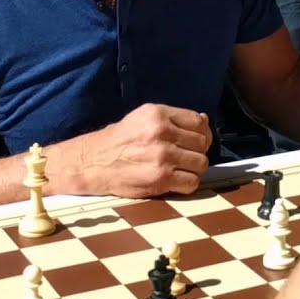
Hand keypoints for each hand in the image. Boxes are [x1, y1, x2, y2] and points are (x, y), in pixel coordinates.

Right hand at [68, 104, 212, 197]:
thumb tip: (205, 120)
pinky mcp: (160, 178)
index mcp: (158, 114)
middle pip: (203, 143)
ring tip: (180, 169)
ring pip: (201, 163)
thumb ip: (174, 119)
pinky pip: (192, 182)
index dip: (202, 133)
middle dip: (197, 151)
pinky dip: (187, 184)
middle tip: (185, 157)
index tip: (196, 141)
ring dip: (194, 169)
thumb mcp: (144, 118)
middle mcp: (161, 132)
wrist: (94, 162)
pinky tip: (175, 180)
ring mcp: (162, 156)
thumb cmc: (120, 140)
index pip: (199, 122)